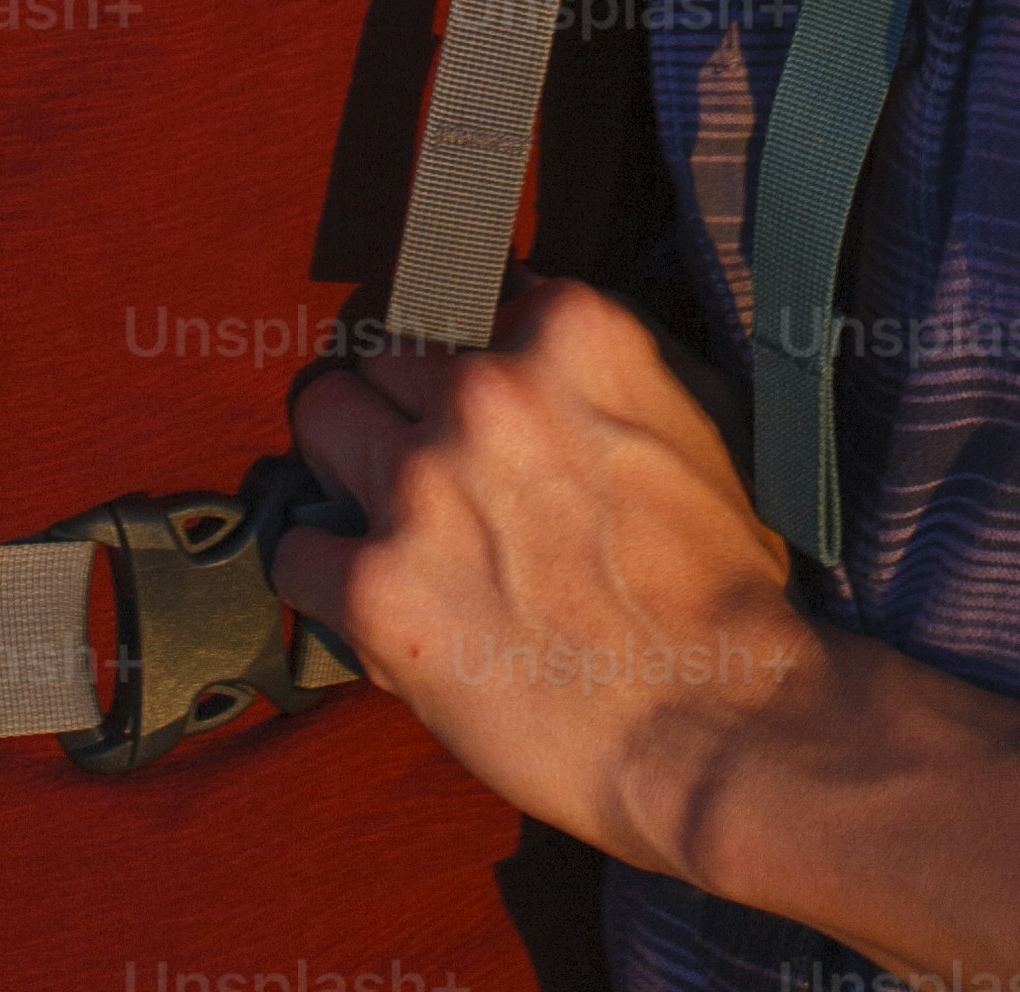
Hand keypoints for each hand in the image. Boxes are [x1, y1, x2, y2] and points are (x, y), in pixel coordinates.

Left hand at [279, 279, 819, 876]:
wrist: (724, 722)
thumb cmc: (722, 581)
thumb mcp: (693, 412)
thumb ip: (598, 355)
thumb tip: (522, 308)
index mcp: (562, 330)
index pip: (459, 297)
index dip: (469, 361)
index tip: (475, 407)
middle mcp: (481, 390)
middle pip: (380, 351)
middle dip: (403, 407)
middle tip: (434, 472)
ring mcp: (422, 485)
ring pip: (320, 418)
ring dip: (349, 468)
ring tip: (394, 522)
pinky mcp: (378, 587)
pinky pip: (294, 548)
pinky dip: (324, 575)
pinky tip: (375, 601)